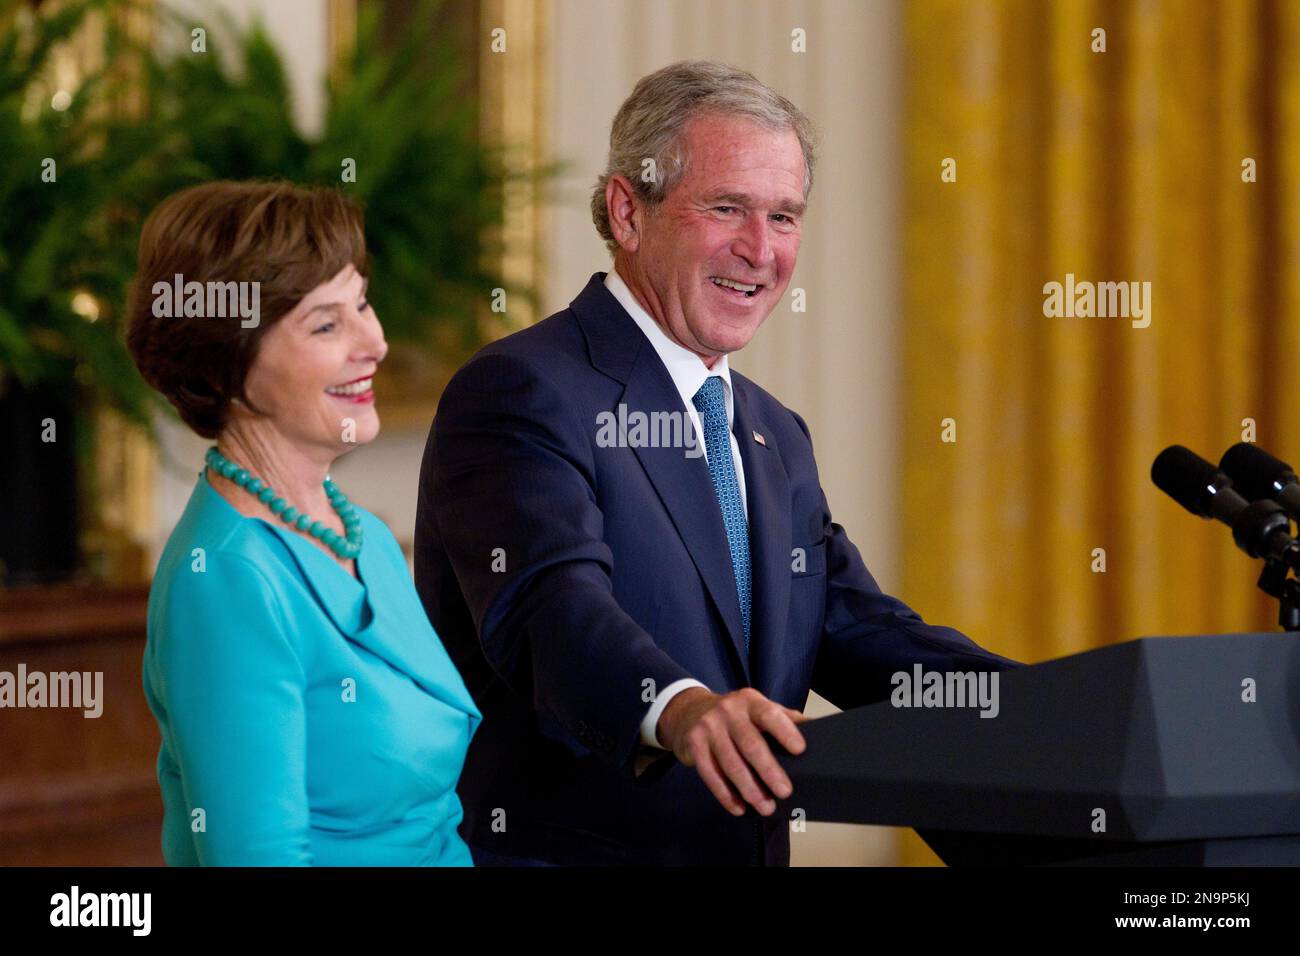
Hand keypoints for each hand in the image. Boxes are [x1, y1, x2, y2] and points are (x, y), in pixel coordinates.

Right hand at [656, 687, 808, 816]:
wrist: (688, 711)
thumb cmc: (735, 715)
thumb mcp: (757, 708)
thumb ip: (784, 717)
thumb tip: (818, 728)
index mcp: (750, 701)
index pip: (769, 714)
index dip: (784, 731)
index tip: (800, 750)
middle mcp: (728, 712)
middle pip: (750, 744)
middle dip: (769, 770)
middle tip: (785, 792)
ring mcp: (708, 728)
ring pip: (731, 764)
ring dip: (749, 789)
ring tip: (766, 807)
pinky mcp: (694, 746)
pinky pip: (710, 775)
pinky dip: (726, 794)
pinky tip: (739, 808)